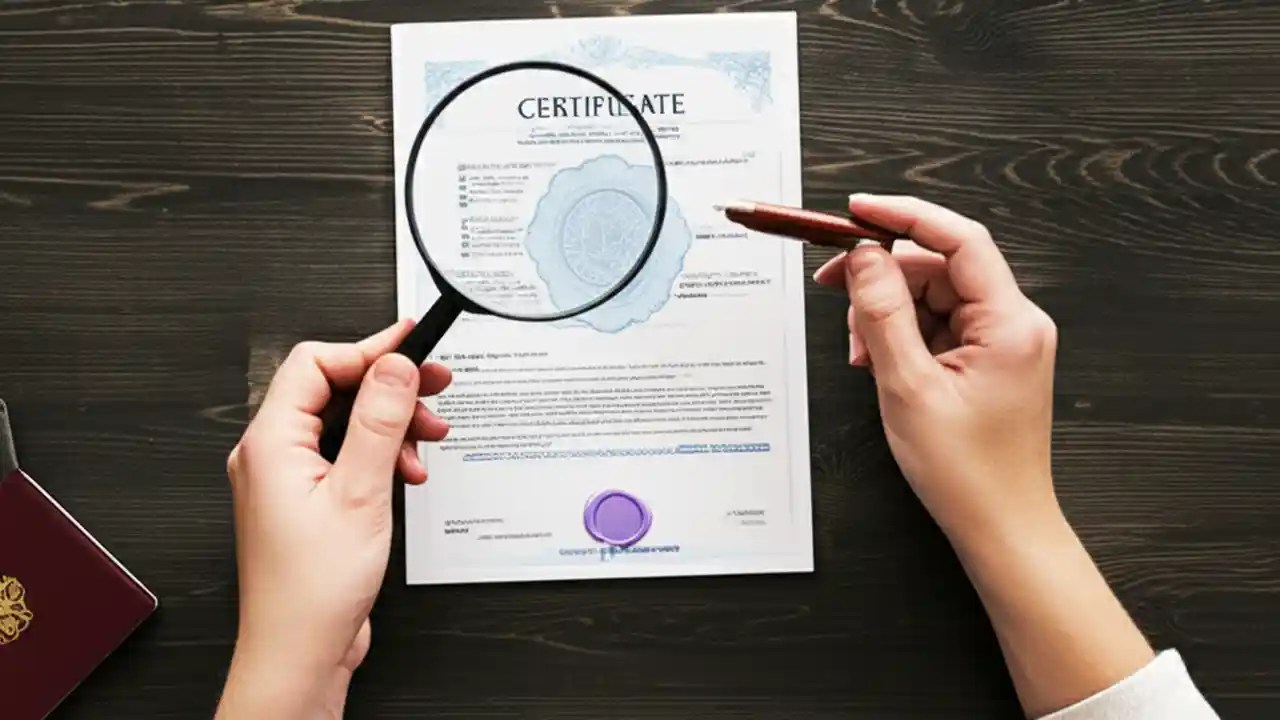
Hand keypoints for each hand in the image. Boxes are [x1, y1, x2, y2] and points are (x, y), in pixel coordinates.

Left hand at [216, 319, 450, 718]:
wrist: (299, 654)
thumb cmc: (311, 592)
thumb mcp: (359, 494)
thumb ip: (378, 422)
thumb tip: (393, 366)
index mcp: (270, 443)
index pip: (315, 364)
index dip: (367, 348)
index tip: (410, 341)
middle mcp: (272, 456)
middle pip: (333, 390)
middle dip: (389, 388)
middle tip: (434, 385)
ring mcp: (289, 479)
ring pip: (344, 424)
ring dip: (391, 426)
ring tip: (428, 437)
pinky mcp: (308, 502)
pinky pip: (346, 457)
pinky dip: (381, 457)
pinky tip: (407, 473)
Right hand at [814, 194, 1058, 545]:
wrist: (1000, 525)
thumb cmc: (967, 472)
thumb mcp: (908, 387)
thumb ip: (883, 315)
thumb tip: (864, 257)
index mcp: (1009, 323)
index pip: (958, 240)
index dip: (905, 216)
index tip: (858, 210)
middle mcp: (1014, 323)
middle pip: (936, 268)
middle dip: (882, 278)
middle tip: (832, 291)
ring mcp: (1002, 341)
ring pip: (931, 296)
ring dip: (886, 314)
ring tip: (861, 353)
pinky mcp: (987, 359)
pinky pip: (937, 325)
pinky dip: (901, 336)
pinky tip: (879, 362)